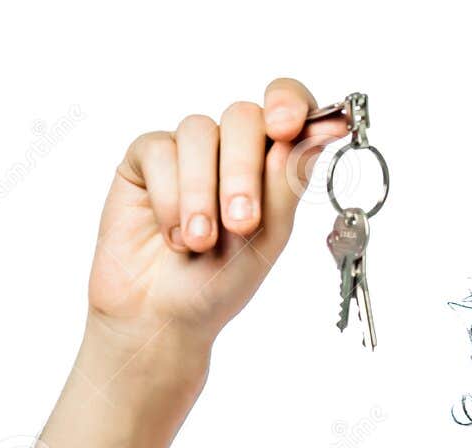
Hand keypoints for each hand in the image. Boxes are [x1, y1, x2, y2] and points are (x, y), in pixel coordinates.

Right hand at [85, 77, 350, 362]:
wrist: (162, 318)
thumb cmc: (218, 283)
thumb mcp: (268, 237)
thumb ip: (289, 179)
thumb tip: (326, 126)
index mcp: (270, 164)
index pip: (289, 108)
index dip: (291, 104)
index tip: (288, 127)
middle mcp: (230, 150)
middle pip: (243, 117)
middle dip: (243, 171)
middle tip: (241, 223)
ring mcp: (187, 151)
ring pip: (198, 131)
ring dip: (202, 193)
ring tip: (200, 243)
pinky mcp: (145, 160)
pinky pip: (159, 150)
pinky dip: (169, 198)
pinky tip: (172, 236)